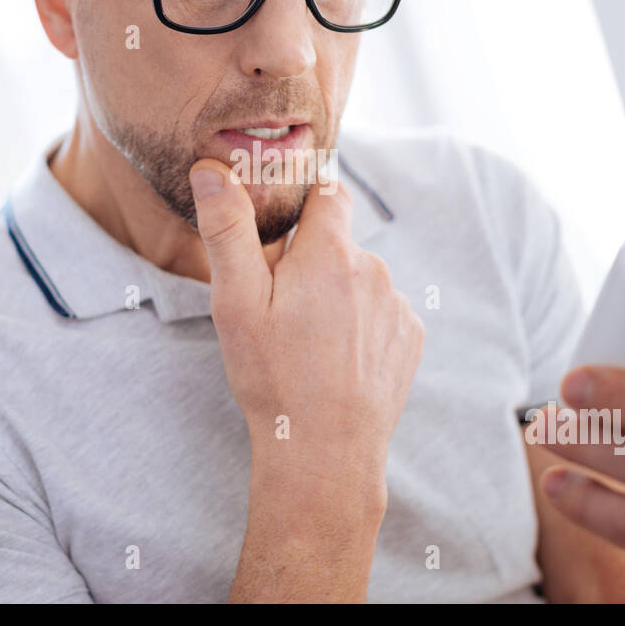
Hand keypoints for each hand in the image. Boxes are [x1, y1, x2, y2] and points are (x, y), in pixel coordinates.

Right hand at [189, 159, 424, 494]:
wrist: (325, 454)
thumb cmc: (274, 378)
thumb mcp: (237, 303)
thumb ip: (228, 231)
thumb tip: (213, 171)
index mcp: (330, 253)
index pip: (328, 191)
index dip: (305, 199)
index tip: (284, 222)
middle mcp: (374, 269)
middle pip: (338, 243)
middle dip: (312, 262)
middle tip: (279, 307)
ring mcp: (397, 305)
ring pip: (359, 280)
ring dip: (336, 296)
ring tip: (307, 343)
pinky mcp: (411, 338)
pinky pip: (381, 313)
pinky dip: (360, 326)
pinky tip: (335, 361)